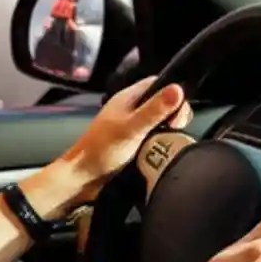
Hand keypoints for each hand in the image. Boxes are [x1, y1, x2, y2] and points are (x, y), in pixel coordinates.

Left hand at [62, 76, 192, 199]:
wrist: (82, 178)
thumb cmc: (101, 151)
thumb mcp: (132, 128)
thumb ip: (154, 110)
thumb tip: (178, 89)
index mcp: (128, 98)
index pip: (158, 84)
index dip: (173, 93)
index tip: (178, 113)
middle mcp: (131, 109)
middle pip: (162, 103)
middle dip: (173, 115)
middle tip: (173, 130)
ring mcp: (132, 126)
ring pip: (159, 121)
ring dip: (167, 130)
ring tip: (167, 142)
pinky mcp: (133, 143)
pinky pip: (154, 137)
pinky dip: (160, 142)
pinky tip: (161, 151)